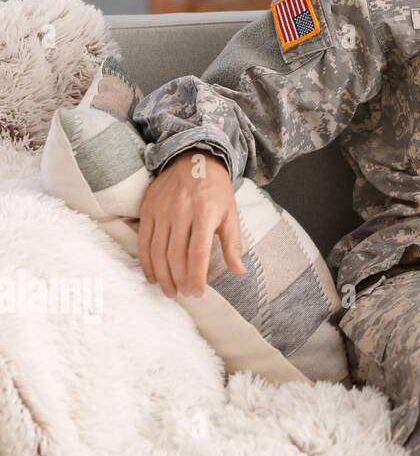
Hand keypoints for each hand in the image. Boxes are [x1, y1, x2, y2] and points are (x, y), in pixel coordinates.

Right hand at [137, 150, 244, 299]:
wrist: (194, 161)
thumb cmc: (216, 191)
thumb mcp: (231, 214)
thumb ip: (233, 244)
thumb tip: (239, 271)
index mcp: (205, 212)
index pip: (198, 252)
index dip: (196, 276)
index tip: (197, 293)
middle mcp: (181, 211)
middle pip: (175, 254)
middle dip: (179, 279)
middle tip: (183, 294)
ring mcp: (161, 211)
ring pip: (157, 251)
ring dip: (162, 275)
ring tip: (170, 291)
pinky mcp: (147, 210)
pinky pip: (144, 242)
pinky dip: (146, 263)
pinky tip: (153, 276)